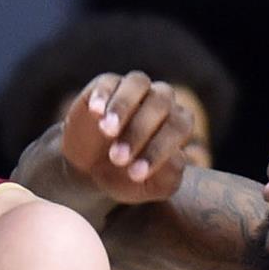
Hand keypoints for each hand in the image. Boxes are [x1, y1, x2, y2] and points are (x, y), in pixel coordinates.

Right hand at [60, 71, 194, 203]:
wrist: (91, 169)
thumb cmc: (126, 178)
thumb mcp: (148, 187)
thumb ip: (168, 179)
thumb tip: (176, 160)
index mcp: (177, 124)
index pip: (178, 127)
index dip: (159, 150)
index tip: (135, 174)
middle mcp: (160, 101)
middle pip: (160, 104)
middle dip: (139, 131)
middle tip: (118, 158)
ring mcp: (134, 90)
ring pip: (138, 83)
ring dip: (124, 106)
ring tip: (108, 130)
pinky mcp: (106, 84)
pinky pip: (108, 82)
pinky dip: (103, 95)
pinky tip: (95, 112)